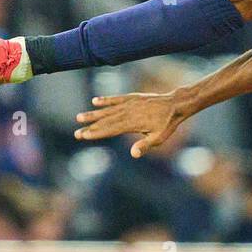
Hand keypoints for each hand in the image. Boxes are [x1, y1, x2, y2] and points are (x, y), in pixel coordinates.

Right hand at [73, 92, 187, 156]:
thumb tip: (133, 154)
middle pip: (105, 121)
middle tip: (76, 132)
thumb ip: (145, 145)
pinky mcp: (132, 97)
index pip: (110, 129)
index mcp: (132, 123)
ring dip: (93, 114)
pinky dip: (106, 100)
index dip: (96, 133)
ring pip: (108, 109)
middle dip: (90, 127)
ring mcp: (129, 104)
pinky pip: (116, 98)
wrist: (175, 104)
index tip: (83, 136)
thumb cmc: (167, 124)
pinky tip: (95, 101)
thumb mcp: (158, 138)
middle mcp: (128, 112)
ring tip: (80, 117)